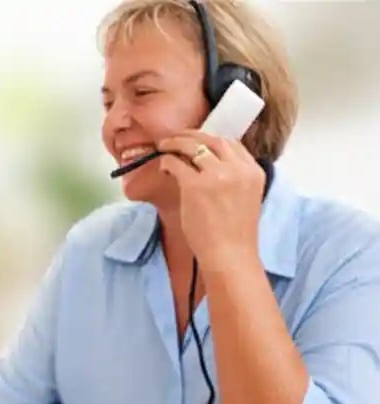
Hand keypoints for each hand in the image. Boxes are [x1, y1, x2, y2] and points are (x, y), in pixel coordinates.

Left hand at [157, 130, 264, 270]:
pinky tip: (164, 167)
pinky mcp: (196, 186)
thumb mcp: (245, 198)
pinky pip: (176, 163)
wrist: (231, 255)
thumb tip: (208, 166)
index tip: (198, 141)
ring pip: (192, 146)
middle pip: (212, 140)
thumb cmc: (234, 234)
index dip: (211, 140)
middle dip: (191, 135)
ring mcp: (217, 176)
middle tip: (175, 137)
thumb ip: (234, 179)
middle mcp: (238, 169)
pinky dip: (167, 162)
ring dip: (175, 143)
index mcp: (253, 172)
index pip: (232, 144)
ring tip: (163, 146)